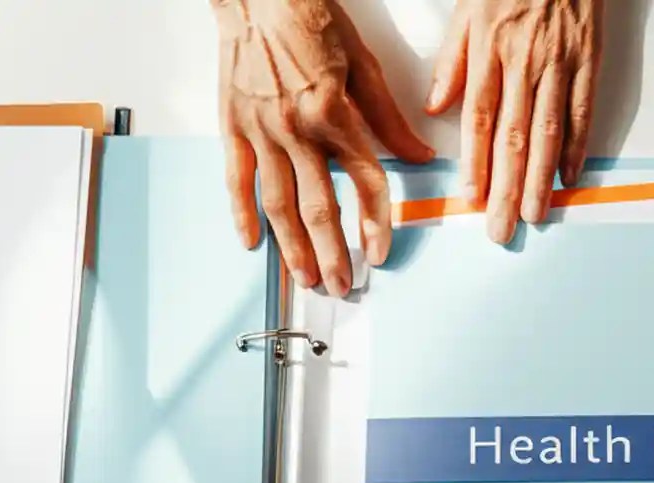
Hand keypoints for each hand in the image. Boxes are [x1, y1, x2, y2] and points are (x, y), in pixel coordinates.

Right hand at [213, 0, 434, 296]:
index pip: (364, 181)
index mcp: (334, 113)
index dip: (376, 222)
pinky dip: (242, 213)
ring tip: (306, 278)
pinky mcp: (232, 125)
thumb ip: (390, 118)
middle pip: (319, 205)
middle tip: (342, 285)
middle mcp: (296, 128)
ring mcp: (260, 130)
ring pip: (278, 202)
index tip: (380, 252)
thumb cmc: (311, 19)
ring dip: (293, 246)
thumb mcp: (363, 65)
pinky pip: (237, 178)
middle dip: (333, 252)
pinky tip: (253, 243)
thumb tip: (420, 155)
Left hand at [425, 0, 602, 243]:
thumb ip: (453, 60)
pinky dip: (577, 147)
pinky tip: (569, 178)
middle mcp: (525, 62)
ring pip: (548, 131)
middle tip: (500, 227)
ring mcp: (560, 64)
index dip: (475, 161)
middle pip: (513, 135)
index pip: (479, 116)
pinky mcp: (588, 61)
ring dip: (540, 179)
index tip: (470, 196)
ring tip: (534, 215)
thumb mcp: (469, 8)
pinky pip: (582, 112)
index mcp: (490, 49)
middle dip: (506, 187)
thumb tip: (434, 106)